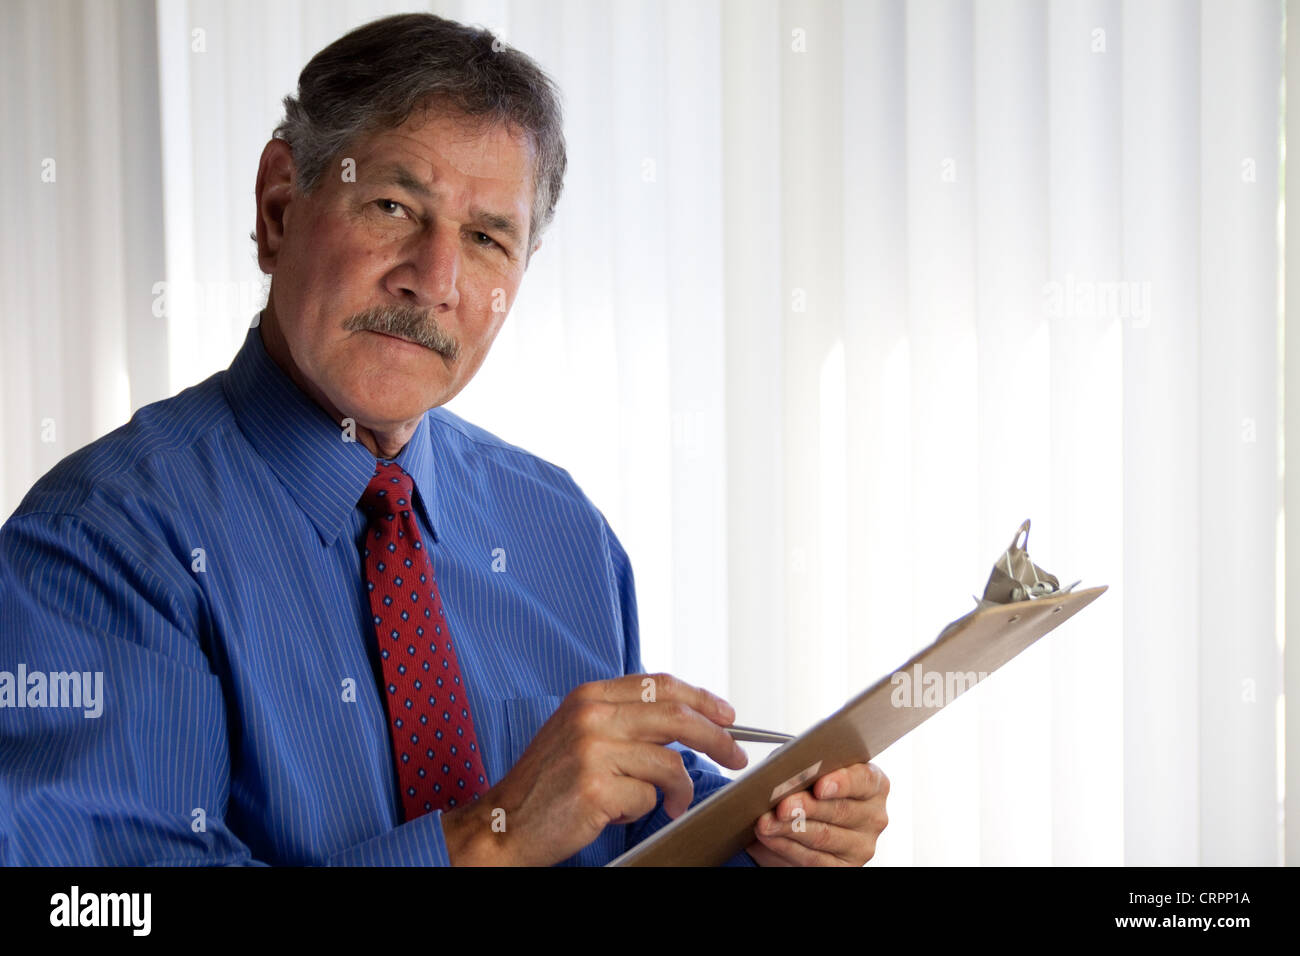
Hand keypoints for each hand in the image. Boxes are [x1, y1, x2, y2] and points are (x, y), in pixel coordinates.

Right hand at [441, 672, 747, 865]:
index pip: (660, 684)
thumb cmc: (546, 785)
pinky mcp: (595, 787)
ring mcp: (592, 750)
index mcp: (589, 696)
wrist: (504, 823)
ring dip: (680, 790)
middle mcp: (590, 716)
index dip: (701, 698)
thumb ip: (624, 720)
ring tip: (673, 804)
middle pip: (676, 716)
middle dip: (717, 737)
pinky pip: (648, 797)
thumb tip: (684, 721)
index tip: (726, 715)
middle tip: (735, 755)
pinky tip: (623, 813)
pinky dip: (645, 809)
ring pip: (669, 763)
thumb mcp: (579, 734)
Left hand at [745, 762, 888, 865]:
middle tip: (783, 805)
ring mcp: (861, 845)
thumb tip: (789, 768)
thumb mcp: (813, 769)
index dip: (842, 783)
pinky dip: (786, 846)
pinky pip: (813, 859)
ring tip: (766, 821)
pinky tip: (770, 837)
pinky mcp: (844, 867)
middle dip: (807, 808)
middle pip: (840, 811)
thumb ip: (809, 765)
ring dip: (790, 829)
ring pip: (823, 836)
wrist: (805, 818)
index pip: (864, 780)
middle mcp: (874, 816)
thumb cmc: (811, 785)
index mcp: (874, 784)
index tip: (819, 786)